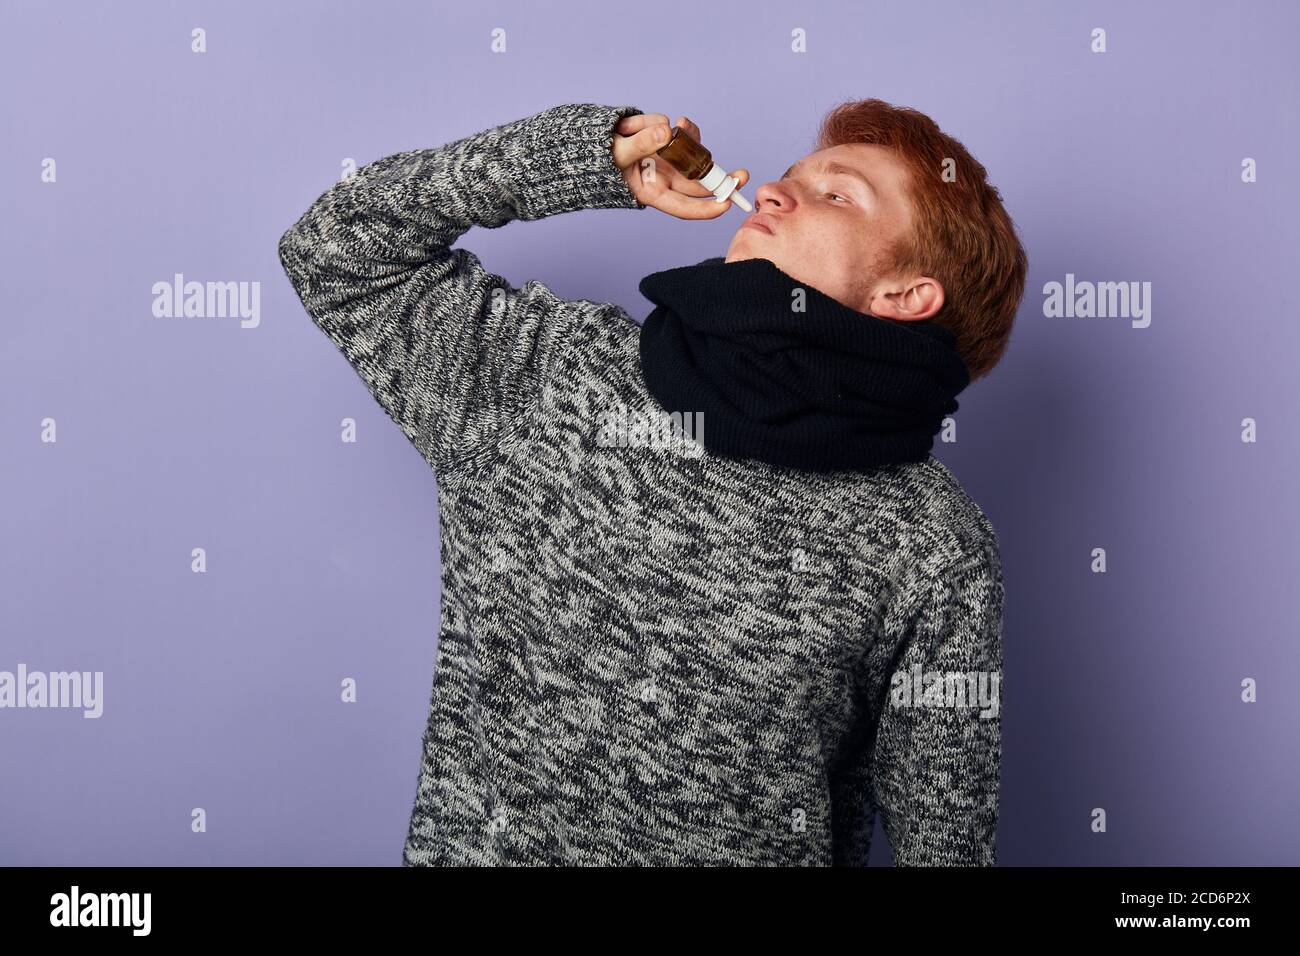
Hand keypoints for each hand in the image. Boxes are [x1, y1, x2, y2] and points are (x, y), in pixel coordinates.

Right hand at [612, 113, 749, 219]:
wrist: (590, 142)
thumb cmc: (599, 156)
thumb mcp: (618, 152)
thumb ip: (640, 142)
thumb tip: (668, 132)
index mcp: (653, 192)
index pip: (685, 206)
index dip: (707, 208)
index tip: (728, 203)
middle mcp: (666, 179)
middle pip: (700, 183)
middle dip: (721, 178)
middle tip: (743, 175)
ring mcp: (670, 161)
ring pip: (693, 152)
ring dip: (686, 139)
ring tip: (662, 128)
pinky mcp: (670, 143)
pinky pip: (683, 134)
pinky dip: (678, 128)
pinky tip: (663, 123)